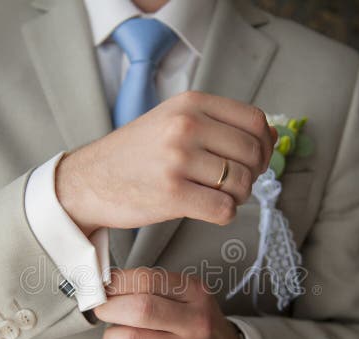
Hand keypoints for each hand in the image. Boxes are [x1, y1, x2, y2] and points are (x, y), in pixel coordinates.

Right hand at [56, 91, 277, 235]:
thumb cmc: (134, 154)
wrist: (87, 181)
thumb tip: (271, 135)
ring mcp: (178, 161)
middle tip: (231, 183)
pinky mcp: (172, 196)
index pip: (255, 121)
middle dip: (251, 174)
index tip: (252, 160)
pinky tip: (206, 209)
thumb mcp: (173, 121)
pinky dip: (223, 215)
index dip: (263, 145)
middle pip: (253, 154)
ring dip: (236, 197)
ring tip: (215, 196)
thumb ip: (219, 124)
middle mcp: (186, 127)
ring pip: (241, 184)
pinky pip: (224, 210)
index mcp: (190, 104)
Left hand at [93, 268, 240, 338]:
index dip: (116, 283)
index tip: (103, 288)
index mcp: (196, 293)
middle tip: (102, 311)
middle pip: (140, 310)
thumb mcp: (186, 297)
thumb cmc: (197, 326)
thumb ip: (152, 289)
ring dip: (114, 338)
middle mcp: (197, 322)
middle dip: (109, 309)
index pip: (147, 279)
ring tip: (117, 336)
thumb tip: (106, 288)